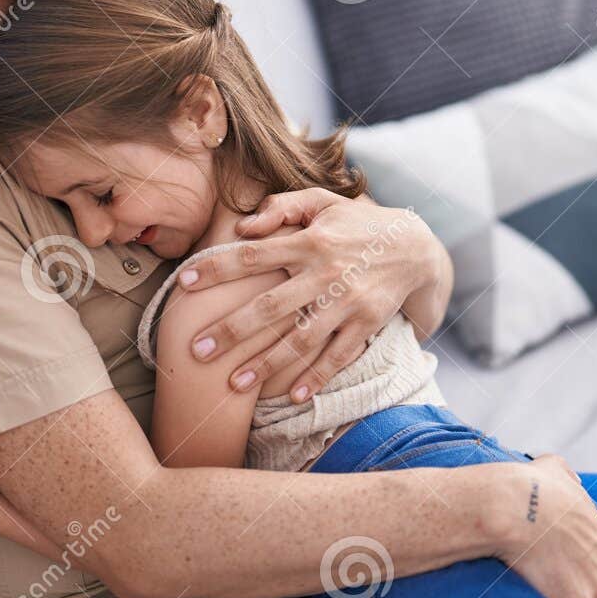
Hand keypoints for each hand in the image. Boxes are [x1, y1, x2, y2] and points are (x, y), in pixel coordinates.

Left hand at [175, 188, 437, 401]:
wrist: (413, 246)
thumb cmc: (355, 223)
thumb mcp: (322, 201)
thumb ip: (281, 206)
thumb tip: (243, 225)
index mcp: (308, 240)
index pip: (253, 254)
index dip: (217, 267)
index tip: (183, 282)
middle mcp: (325, 272)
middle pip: (270, 306)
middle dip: (231, 330)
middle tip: (196, 351)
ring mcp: (347, 301)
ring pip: (301, 339)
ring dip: (267, 364)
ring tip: (233, 384)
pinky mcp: (366, 323)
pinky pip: (338, 356)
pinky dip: (317, 377)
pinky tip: (292, 396)